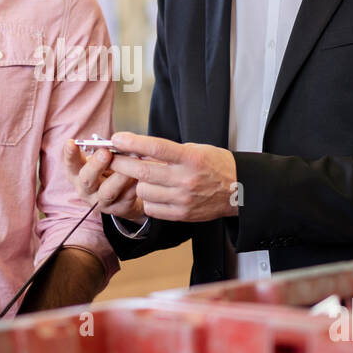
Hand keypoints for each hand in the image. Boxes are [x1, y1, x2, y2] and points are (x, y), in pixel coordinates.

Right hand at [62, 139, 144, 221]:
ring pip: (108, 192)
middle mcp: (86, 190)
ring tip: (129, 167)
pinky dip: (134, 186)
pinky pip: (127, 197)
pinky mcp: (118, 208)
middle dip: (96, 165)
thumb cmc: (108, 172)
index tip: (71, 143)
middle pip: (87, 179)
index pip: (71, 164)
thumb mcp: (102, 161)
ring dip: (118, 178)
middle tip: (105, 153)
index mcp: (78, 174)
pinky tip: (140, 178)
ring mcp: (101, 201)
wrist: (121, 197)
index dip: (70, 154)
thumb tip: (117, 141)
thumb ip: (104, 151)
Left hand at [105, 132, 238, 222]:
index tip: (117, 138)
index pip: (156, 147)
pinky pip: (151, 208)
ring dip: (138, 183)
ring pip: (143, 191)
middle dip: (122, 163)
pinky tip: (154, 193)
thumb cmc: (216, 166)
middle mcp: (186, 179)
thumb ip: (168, 152)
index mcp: (190, 158)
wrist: (238, 190)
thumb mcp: (195, 149)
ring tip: (145, 178)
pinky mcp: (182, 214)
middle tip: (114, 159)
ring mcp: (183, 198)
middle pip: (143, 171)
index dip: (132, 142)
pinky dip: (148, 200)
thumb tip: (138, 151)